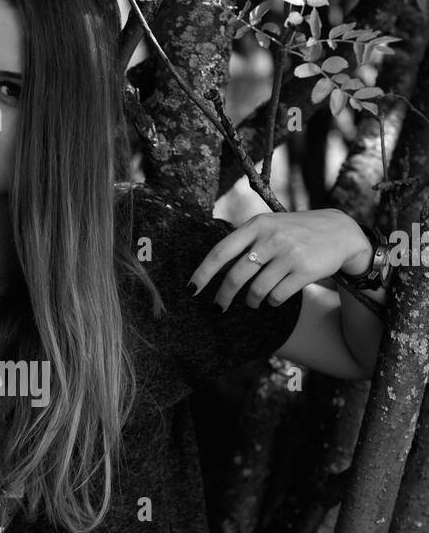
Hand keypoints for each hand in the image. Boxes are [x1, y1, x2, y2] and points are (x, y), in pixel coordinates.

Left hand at [188, 209, 370, 310]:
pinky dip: (272, 301)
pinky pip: (277, 296)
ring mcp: (289, 254)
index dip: (203, 273)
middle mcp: (272, 238)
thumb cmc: (296, 232)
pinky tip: (274, 297)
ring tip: (253, 301)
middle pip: (236, 276)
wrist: (340, 233)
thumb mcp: (270, 227)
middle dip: (223, 296)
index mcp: (257, 225)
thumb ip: (244, 243)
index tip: (191, 290)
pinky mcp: (304, 270)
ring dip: (252, 301)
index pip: (221, 252)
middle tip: (219, 307)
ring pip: (256, 290)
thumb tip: (211, 270)